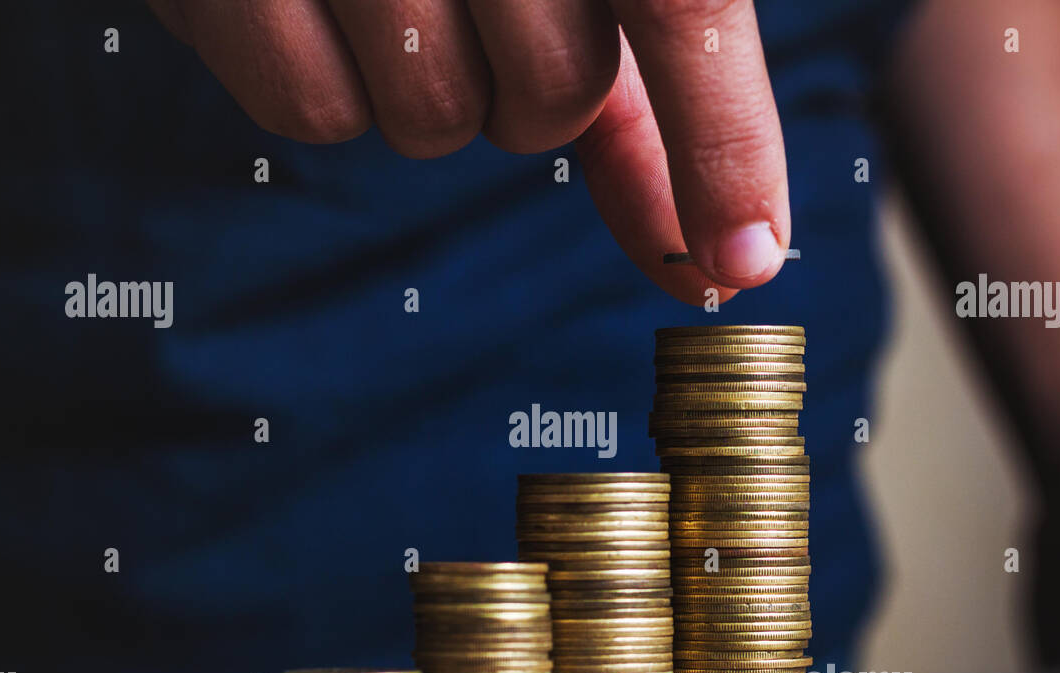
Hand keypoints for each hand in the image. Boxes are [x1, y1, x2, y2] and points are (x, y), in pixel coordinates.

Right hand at [146, 0, 790, 304]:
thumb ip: (656, 96)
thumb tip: (722, 254)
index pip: (683, 1)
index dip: (724, 145)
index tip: (743, 260)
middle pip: (552, 90)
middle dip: (534, 93)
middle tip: (485, 9)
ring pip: (434, 117)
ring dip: (433, 95)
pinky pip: (315, 112)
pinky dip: (329, 86)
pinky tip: (319, 6)